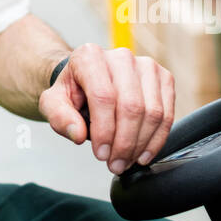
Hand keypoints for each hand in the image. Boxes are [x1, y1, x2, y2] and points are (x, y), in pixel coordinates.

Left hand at [39, 43, 174, 174]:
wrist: (88, 79)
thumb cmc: (72, 91)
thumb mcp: (53, 103)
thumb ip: (59, 117)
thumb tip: (78, 134)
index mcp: (90, 56)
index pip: (104, 97)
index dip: (105, 131)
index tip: (101, 154)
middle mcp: (121, 56)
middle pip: (131, 106)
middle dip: (124, 143)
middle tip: (115, 164)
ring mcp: (145, 65)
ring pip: (153, 112)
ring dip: (141, 144)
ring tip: (127, 161)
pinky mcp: (163, 78)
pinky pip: (167, 113)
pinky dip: (157, 139)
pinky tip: (143, 153)